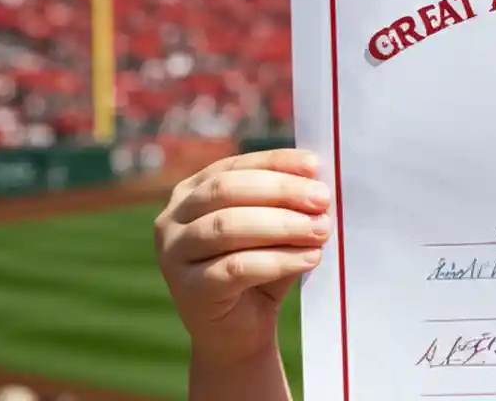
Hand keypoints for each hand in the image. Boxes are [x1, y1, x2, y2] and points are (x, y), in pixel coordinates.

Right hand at [154, 149, 331, 367]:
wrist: (240, 332)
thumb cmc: (260, 270)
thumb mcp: (275, 230)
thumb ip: (289, 204)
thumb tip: (320, 183)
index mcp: (192, 191)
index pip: (236, 166)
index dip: (276, 162)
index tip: (315, 165)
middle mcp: (173, 218)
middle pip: (227, 191)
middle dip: (281, 191)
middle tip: (322, 200)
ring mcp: (173, 254)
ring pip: (228, 226)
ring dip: (282, 225)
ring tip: (321, 230)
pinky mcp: (188, 290)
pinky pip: (235, 267)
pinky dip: (278, 260)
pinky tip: (309, 259)